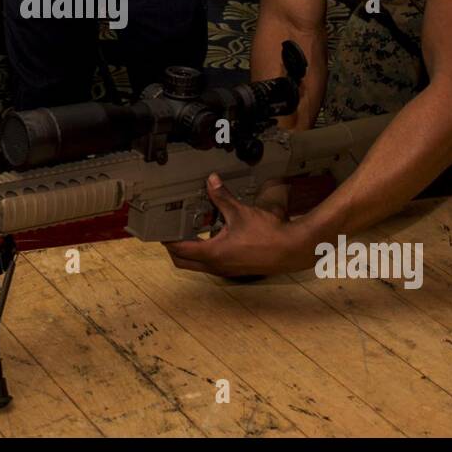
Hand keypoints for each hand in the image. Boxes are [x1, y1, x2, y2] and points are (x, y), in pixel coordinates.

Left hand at [164, 174, 324, 277]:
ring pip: (197, 265)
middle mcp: (216, 266)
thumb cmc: (268, 235)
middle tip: (170, 233)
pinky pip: (211, 264)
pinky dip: (204, 253)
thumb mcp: (240, 211)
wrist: (292, 250)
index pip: (179, 249)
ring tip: (188, 232)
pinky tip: (213, 236)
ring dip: (189, 252)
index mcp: (213, 253)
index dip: (167, 240)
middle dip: (173, 249)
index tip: (160, 231)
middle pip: (183, 262)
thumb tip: (211, 181)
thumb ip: (222, 196)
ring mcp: (226, 270)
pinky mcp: (235, 269)